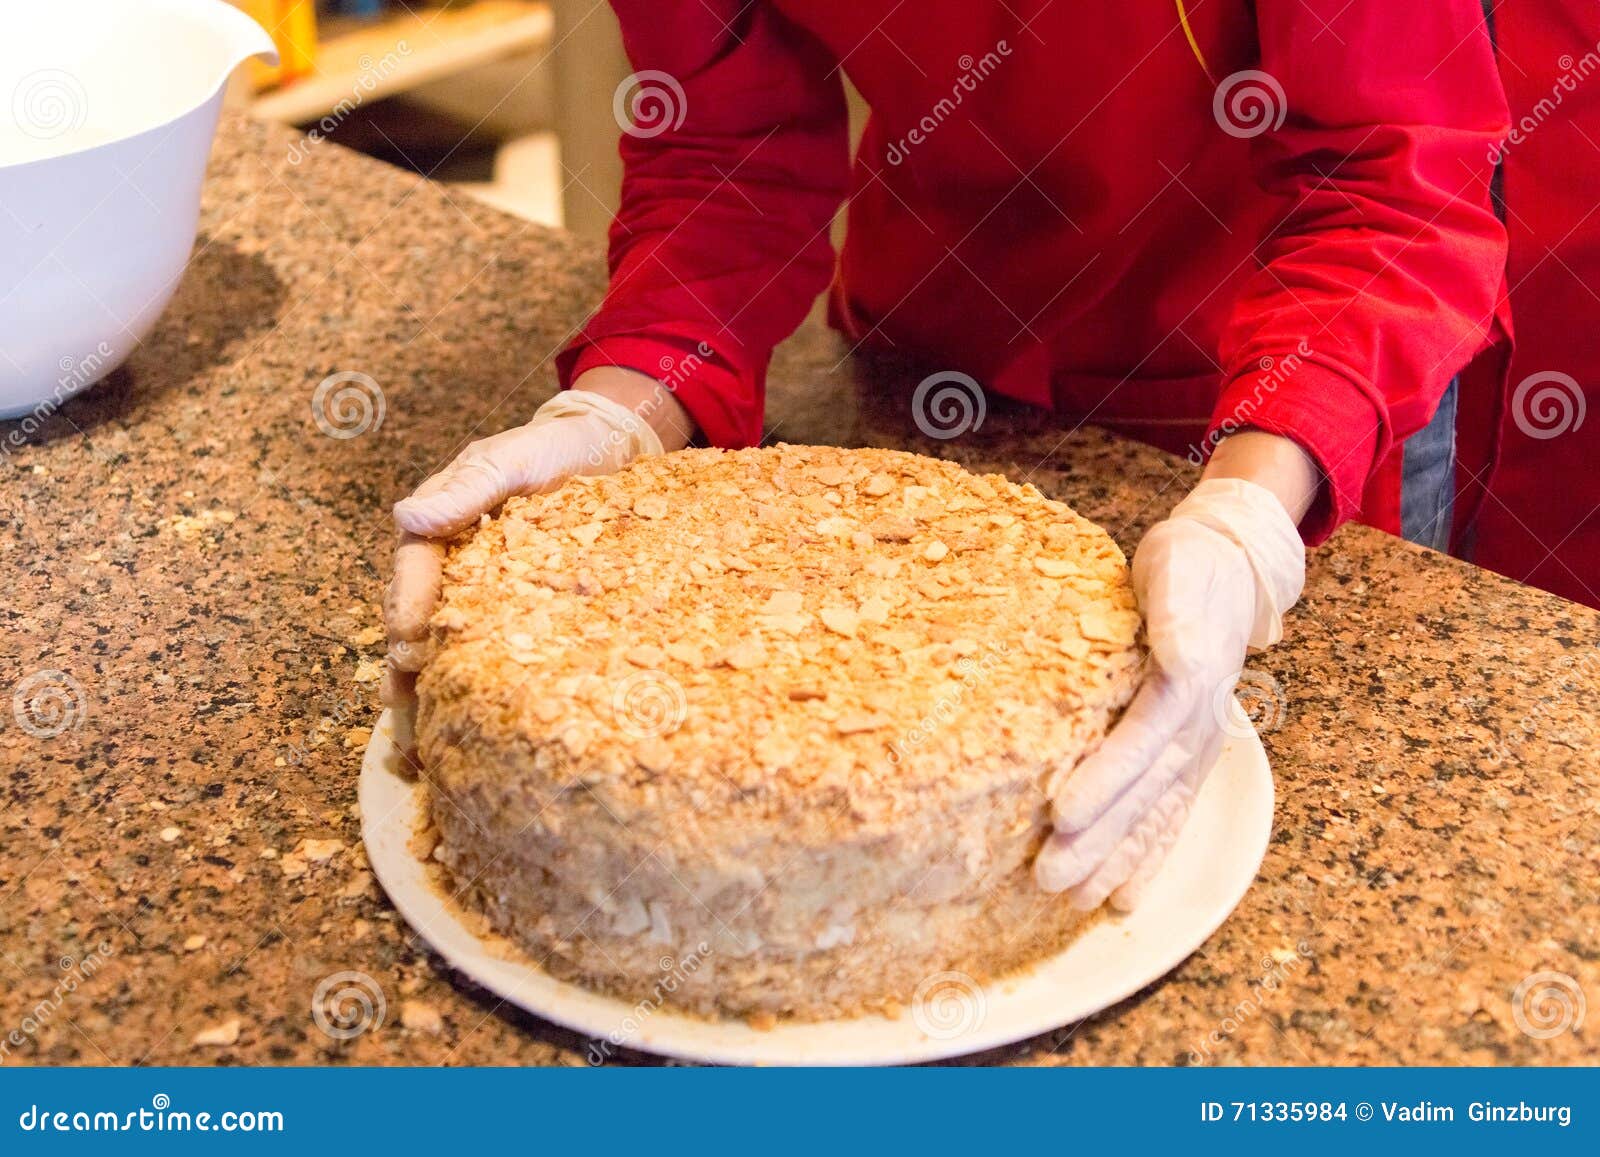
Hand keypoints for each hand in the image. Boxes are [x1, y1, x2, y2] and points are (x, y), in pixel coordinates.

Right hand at [382, 373, 690, 737]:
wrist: (610, 448)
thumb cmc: (559, 447)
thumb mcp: (515, 459)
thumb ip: (468, 488)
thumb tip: (405, 517)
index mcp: (443, 522)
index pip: (415, 572)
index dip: (408, 613)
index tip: (408, 653)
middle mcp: (453, 560)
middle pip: (419, 622)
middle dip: (407, 678)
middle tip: (407, 727)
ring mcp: (482, 587)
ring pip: (447, 646)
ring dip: (431, 698)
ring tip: (420, 754)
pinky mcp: (516, 609)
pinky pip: (490, 651)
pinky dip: (475, 689)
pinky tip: (469, 734)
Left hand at [1034, 456, 1308, 911]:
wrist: (1224, 568)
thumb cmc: (1189, 568)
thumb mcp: (1180, 572)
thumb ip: (1178, 616)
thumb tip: (1179, 657)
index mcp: (1186, 682)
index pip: (1141, 738)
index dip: (1106, 779)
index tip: (1063, 813)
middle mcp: (1196, 724)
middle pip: (1145, 791)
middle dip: (1100, 840)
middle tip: (1050, 877)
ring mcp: (1196, 745)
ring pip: (1157, 813)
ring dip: (1119, 860)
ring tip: (1078, 903)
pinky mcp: (1188, 754)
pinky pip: (1171, 814)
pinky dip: (1149, 857)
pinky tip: (1123, 898)